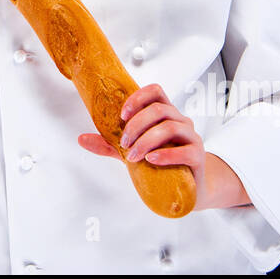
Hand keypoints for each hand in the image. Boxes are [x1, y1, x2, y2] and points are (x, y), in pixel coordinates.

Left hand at [77, 82, 209, 207]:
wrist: (189, 187)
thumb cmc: (161, 164)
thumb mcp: (132, 151)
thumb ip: (110, 144)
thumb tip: (81, 139)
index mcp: (165, 114)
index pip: (155, 91)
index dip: (137, 98)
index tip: (122, 115)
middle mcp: (181, 121)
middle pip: (158, 110)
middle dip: (136, 125)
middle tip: (124, 143)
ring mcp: (192, 137)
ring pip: (169, 127)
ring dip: (146, 141)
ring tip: (133, 156)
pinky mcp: (198, 156)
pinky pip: (184, 150)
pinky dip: (165, 154)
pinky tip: (151, 160)